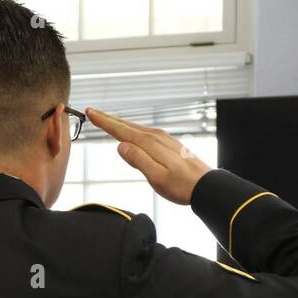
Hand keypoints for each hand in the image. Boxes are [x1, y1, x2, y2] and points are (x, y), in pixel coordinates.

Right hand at [84, 107, 211, 204]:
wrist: (206, 186)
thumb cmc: (182, 186)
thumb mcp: (156, 177)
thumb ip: (138, 160)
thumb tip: (121, 147)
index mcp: (150, 144)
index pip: (121, 130)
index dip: (104, 122)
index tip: (90, 112)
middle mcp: (156, 137)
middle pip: (127, 125)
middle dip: (109, 118)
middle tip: (93, 112)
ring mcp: (164, 139)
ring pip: (136, 128)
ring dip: (121, 123)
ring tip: (108, 120)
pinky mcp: (169, 144)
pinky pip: (145, 133)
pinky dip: (134, 130)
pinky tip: (133, 133)